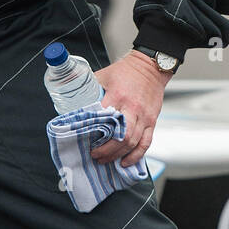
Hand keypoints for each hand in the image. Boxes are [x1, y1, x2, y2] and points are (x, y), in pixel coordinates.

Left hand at [90, 49, 172, 167]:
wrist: (150, 66)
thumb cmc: (126, 71)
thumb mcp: (103, 76)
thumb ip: (91, 91)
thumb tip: (75, 105)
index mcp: (118, 95)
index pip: (104, 118)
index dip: (93, 131)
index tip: (84, 139)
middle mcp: (133, 108)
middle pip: (121, 136)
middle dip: (106, 150)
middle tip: (95, 155)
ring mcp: (144, 116)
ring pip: (132, 142)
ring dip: (117, 154)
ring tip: (105, 160)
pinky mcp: (152, 121)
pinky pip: (146, 142)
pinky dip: (136, 155)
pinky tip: (126, 162)